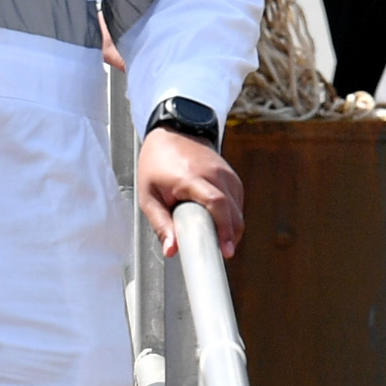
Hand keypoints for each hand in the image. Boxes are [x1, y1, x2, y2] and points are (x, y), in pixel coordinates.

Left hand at [136, 128, 244, 258]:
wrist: (173, 133)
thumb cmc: (157, 163)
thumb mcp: (148, 195)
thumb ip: (160, 224)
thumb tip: (171, 250)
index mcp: (191, 178)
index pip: (216, 204)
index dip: (224, 230)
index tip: (225, 251)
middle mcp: (214, 174)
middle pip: (232, 213)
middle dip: (229, 237)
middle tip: (217, 252)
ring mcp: (226, 174)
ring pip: (238, 211)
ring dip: (230, 229)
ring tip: (212, 235)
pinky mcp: (232, 177)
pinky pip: (237, 204)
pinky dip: (231, 217)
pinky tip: (216, 221)